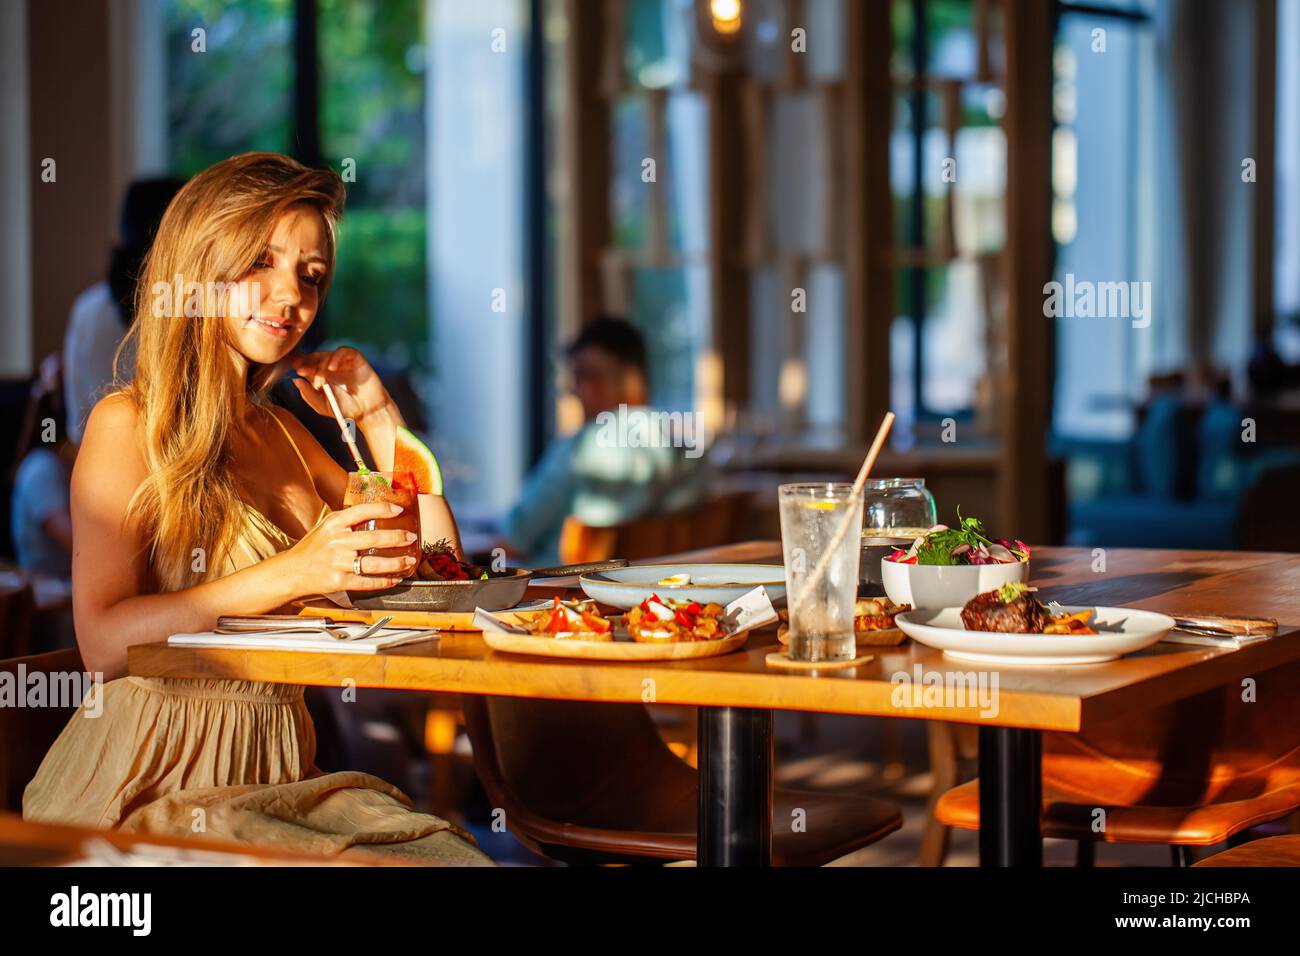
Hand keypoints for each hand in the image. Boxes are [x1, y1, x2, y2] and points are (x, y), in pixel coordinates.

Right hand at [274, 502, 418, 593]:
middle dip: (397, 538)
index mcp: (333, 524)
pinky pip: (367, 582)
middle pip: (373, 538)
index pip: (361, 511)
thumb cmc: (312, 548)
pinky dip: (384, 581)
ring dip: (396, 563)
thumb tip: (378, 511)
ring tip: (409, 560)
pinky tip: (395, 578)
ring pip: (373, 563)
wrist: (291, 572)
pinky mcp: (339, 582)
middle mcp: (336, 542)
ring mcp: (338, 563)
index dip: (383, 509)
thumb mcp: (325, 527)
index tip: (399, 509)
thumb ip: (347, 520)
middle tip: (412, 536)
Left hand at [290, 347, 393, 426]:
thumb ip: (308, 395)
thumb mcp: (322, 406)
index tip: (290, 365)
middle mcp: (330, 367)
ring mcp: (343, 362)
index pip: (306, 363)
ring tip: (321, 380)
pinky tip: (332, 368)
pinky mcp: (356, 359)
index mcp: (320, 375)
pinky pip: (344, 352)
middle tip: (302, 372)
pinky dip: (336, 357)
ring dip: (321, 365)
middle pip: (314, 357)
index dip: (297, 361)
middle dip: (307, 364)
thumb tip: (295, 380)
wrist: (369, 412)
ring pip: (327, 354)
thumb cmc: (346, 410)